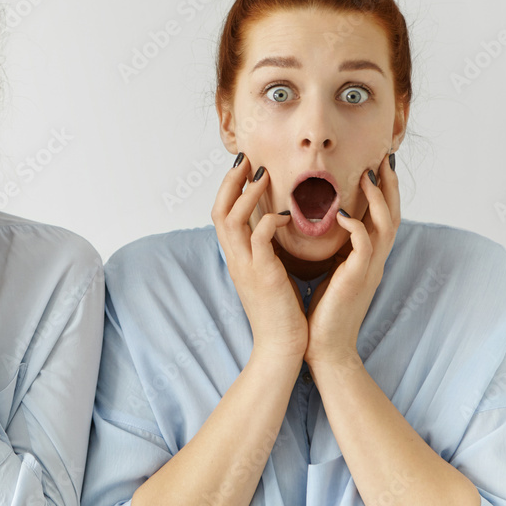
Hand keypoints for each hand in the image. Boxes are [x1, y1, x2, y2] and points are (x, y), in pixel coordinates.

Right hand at [212, 153, 307, 358]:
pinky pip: (260, 238)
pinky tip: (286, 215)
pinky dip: (269, 221)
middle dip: (231, 182)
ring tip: (264, 176)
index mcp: (237, 257)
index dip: (229, 188)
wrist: (282, 347)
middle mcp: (235, 259)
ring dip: (247, 195)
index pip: (222, 214)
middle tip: (245, 159)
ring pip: (232, 220)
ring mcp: (246, 266)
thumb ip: (266, 250)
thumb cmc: (281, 312)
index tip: (244, 167)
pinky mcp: (263, 275)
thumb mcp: (269, 274)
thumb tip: (274, 227)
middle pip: (219, 210)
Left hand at [305, 152, 399, 369]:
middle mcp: (374, 261)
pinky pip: (363, 246)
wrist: (324, 348)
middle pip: (393, 214)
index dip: (382, 189)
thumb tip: (327, 224)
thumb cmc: (324, 312)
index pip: (382, 215)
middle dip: (389, 184)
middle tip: (384, 156)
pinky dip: (356, 226)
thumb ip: (336, 249)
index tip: (375, 163)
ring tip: (368, 174)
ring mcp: (369, 270)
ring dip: (378, 198)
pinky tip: (344, 211)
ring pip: (385, 226)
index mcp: (367, 258)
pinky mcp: (357, 280)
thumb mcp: (330, 271)